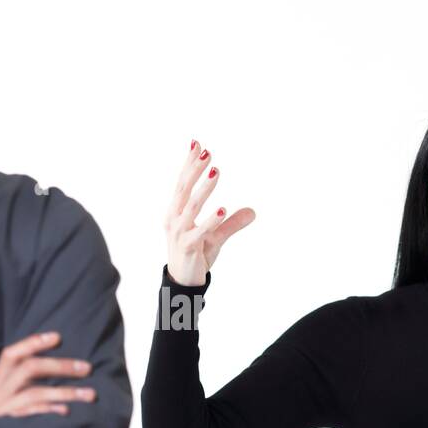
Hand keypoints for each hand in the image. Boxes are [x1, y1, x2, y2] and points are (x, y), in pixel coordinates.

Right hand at [0, 331, 95, 416]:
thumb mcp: (5, 388)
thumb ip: (25, 375)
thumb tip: (61, 362)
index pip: (12, 354)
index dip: (33, 343)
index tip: (58, 337)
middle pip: (28, 369)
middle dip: (60, 366)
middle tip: (87, 368)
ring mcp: (4, 408)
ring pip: (34, 394)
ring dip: (65, 392)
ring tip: (90, 394)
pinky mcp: (7, 426)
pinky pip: (31, 416)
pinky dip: (49, 411)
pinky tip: (66, 410)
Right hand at [164, 139, 255, 286]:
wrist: (184, 283)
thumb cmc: (195, 256)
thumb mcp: (215, 237)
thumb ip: (232, 223)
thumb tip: (253, 212)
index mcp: (176, 212)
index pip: (182, 183)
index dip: (189, 164)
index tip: (197, 144)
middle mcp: (174, 219)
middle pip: (183, 189)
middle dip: (194, 169)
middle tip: (207, 152)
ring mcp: (180, 233)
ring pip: (191, 207)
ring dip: (204, 188)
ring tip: (216, 171)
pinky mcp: (189, 247)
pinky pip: (200, 232)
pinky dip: (210, 220)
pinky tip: (222, 209)